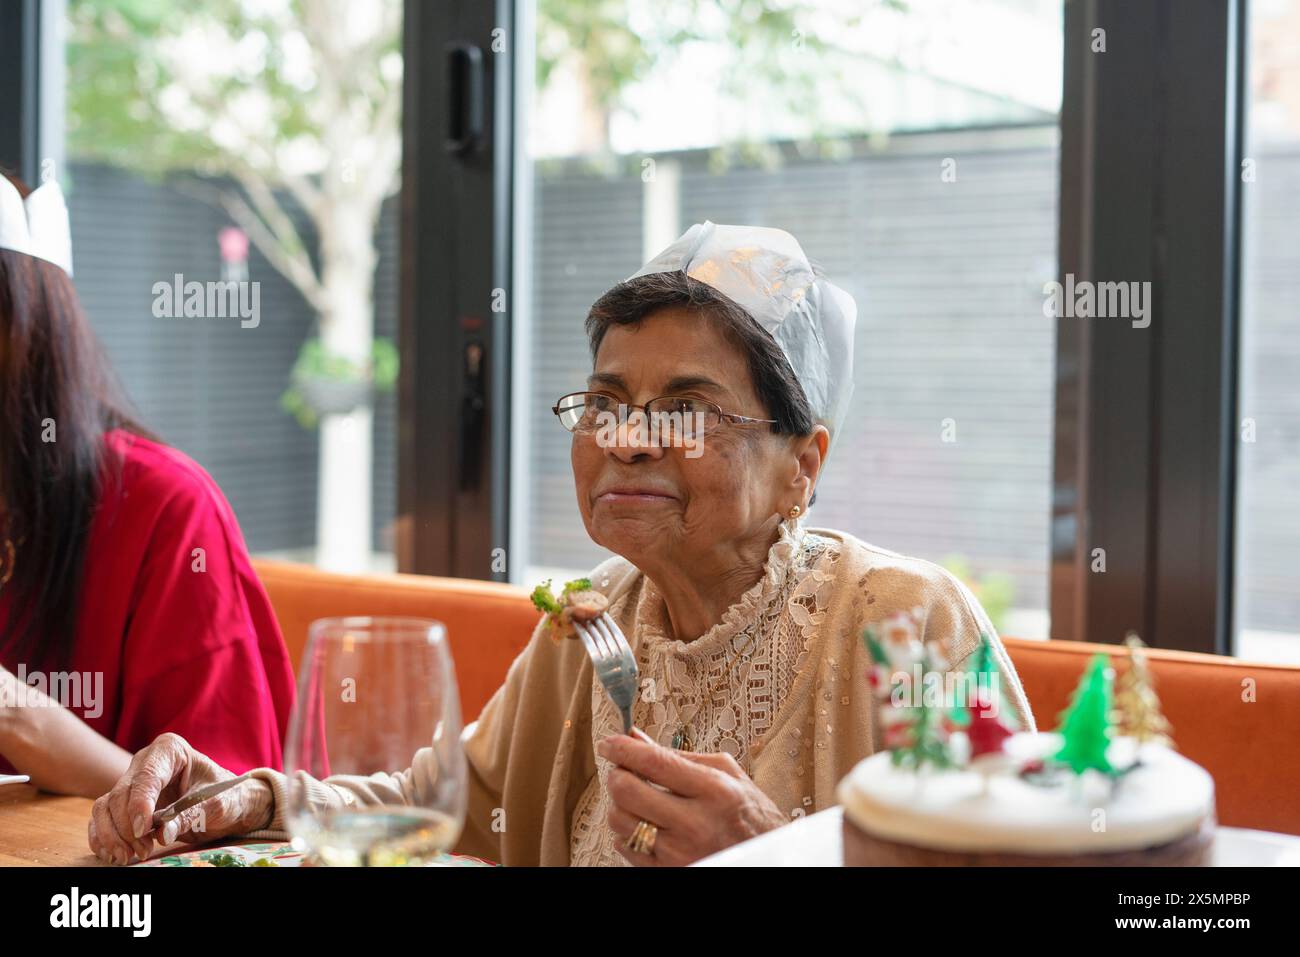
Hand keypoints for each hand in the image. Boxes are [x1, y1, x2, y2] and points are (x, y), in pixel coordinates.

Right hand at [87, 733, 272, 864]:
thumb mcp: (217, 803)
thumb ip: (192, 814)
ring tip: (130, 856)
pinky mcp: (124, 803)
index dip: (140, 804)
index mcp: (170, 749)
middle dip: (127, 827)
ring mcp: (131, 781)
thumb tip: (163, 833)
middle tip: (143, 850)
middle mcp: (144, 762)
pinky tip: (112, 854)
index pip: (147, 777)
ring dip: (112, 835)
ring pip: (105, 807)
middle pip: (121, 794)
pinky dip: (102, 837)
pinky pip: (102, 818)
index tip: (143, 829)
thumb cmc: (224, 795)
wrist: (225, 802)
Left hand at [597, 731, 787, 865]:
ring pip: (620, 819)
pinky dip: (628, 831)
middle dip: (617, 774)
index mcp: (713, 790)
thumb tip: (637, 738)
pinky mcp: (667, 871)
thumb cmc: (750, 815)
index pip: (652, 761)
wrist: (766, 858)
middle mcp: (694, 823)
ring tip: (640, 800)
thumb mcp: (726, 773)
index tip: (609, 743)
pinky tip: (648, 825)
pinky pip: (624, 846)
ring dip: (621, 805)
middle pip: (626, 790)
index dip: (622, 747)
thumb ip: (679, 754)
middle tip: (623, 770)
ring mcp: (678, 852)